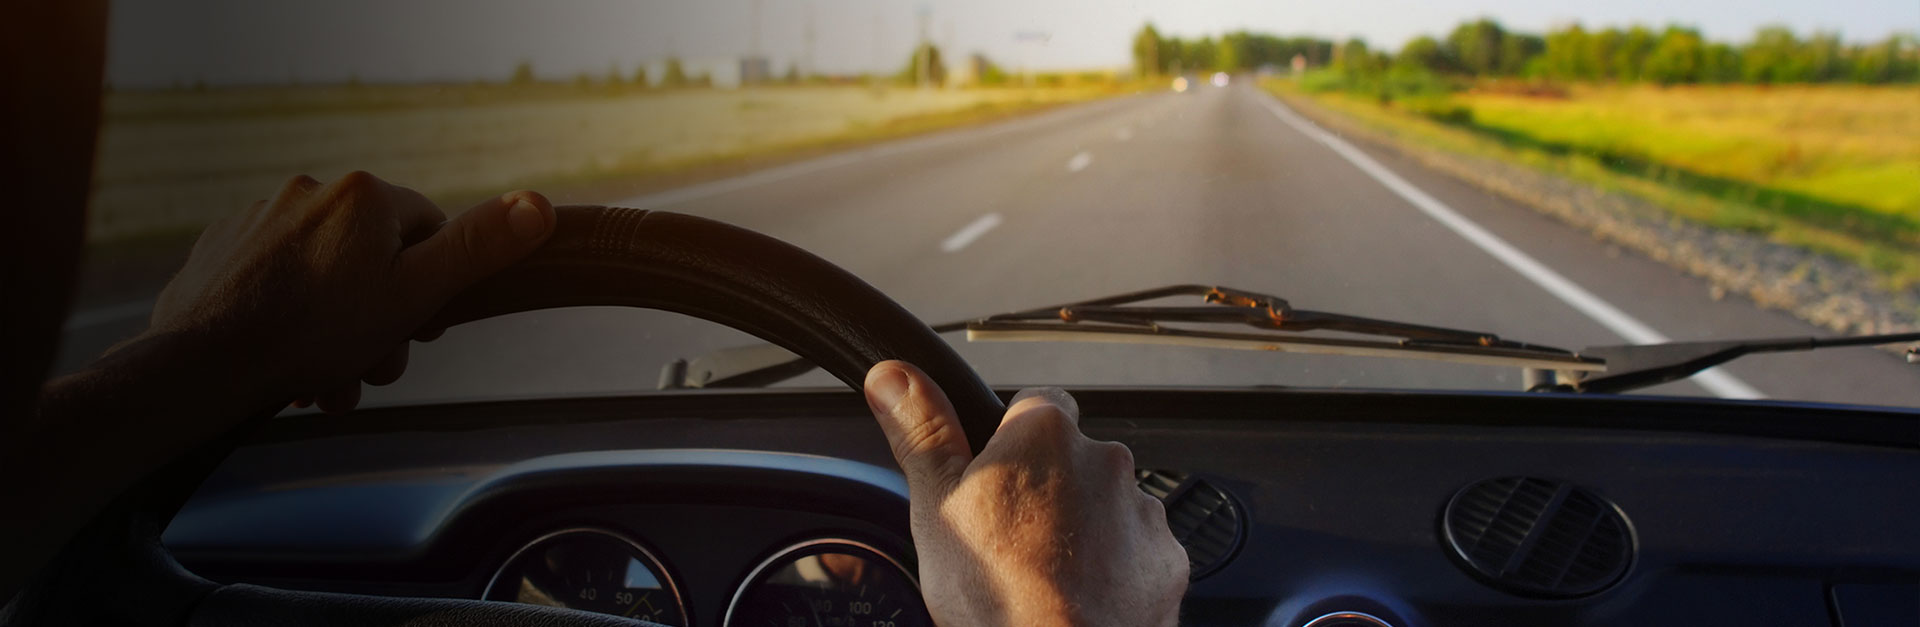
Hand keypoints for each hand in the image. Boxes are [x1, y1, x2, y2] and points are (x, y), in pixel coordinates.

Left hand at [135, 171, 553, 411]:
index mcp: (365, 195)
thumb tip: (540, 204)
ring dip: (337, 329)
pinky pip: (277, 280)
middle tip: (371, 366)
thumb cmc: (315, 332)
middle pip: (376, 258)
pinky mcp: (223, 248)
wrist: (202, 363)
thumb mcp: (415, 295)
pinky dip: (290, 316)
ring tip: (327, 378)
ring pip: (326, 275)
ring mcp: (260, 218)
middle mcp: (310, 190)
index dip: (434, 283)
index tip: (418, 327)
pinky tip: (286, 356)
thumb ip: (477, 248)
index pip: (430, 229)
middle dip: (381, 319)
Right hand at [863, 361, 1187, 626]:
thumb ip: (923, 432)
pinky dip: (1116, 569)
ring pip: (1106, 506)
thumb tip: (895, 377)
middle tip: (1011, 539)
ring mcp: (1142, 513)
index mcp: (1046, 435)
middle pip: (1073, 459)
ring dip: (1084, 529)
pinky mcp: (1166, 561)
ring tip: (1045, 576)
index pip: (1035, 404)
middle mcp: (1105, 462)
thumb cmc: (998, 596)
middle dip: (1049, 489)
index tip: (994, 477)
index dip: (1010, 442)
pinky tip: (1082, 598)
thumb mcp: (935, 506)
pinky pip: (1137, 552)